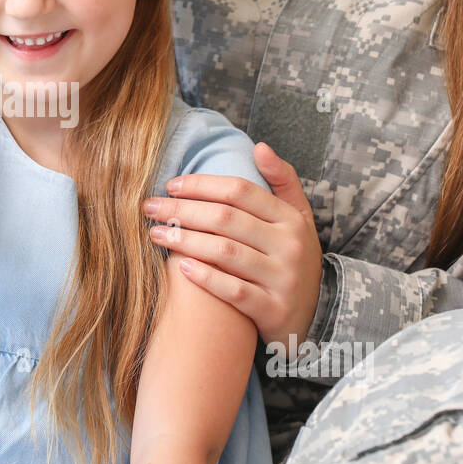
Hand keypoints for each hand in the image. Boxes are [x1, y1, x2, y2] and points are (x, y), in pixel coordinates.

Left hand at [143, 143, 323, 350]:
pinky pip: (233, 291)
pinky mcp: (273, 310)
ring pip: (226, 252)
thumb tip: (260, 147)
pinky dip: (205, 277)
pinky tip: (180, 267)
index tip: (170, 185)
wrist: (312, 316)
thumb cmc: (292, 259)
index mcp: (291, 219)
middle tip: (150, 207)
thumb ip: (282, 181)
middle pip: (226, 219)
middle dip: (182, 210)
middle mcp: (290, 246)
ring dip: (185, 240)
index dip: (202, 185)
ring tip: (156, 234)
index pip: (240, 191)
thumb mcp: (298, 218)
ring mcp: (283, 279)